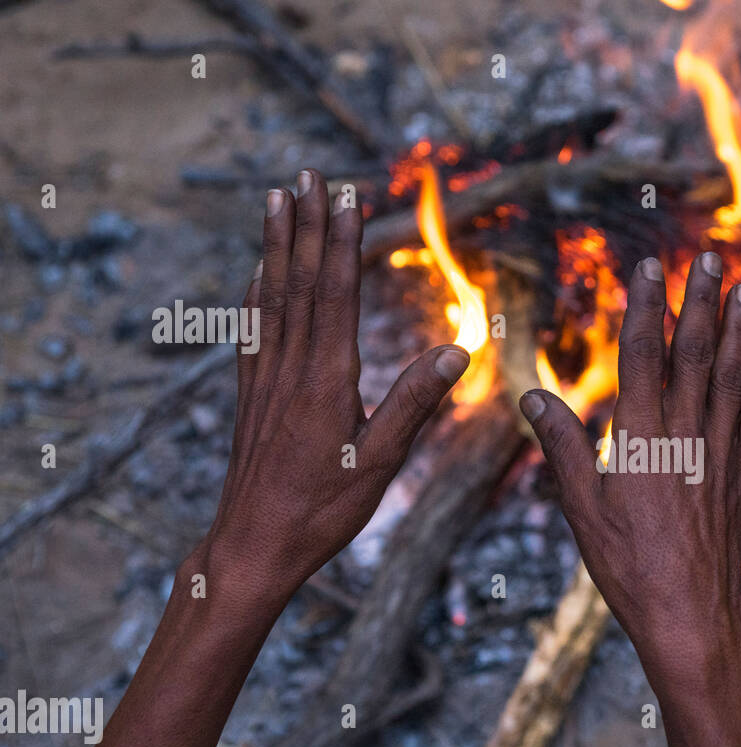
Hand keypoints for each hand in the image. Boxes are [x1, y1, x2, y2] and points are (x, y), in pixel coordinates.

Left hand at [200, 169, 469, 603]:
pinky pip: (252, 328)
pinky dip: (256, 290)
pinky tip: (257, 271)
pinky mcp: (249, 395)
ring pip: (271, 296)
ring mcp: (264, 379)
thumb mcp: (380, 461)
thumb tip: (456, 349)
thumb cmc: (323, 510)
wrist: (252, 545)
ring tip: (277, 198)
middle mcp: (289, 369)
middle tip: (309, 175)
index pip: (336, 295)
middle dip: (305, 224)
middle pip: (299, 281)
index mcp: (326, 381)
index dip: (341, 242)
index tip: (347, 196)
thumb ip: (415, 402)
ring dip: (276, 243)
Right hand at [519, 252, 740, 696]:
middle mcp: (687, 436)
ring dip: (740, 331)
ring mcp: (720, 456)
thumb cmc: (627, 566)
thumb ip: (560, 447)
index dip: (644, 308)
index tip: (647, 269)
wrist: (690, 614)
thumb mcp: (581, 508)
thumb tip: (531, 397)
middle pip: (696, 354)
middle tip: (708, 259)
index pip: (642, 356)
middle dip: (701, 302)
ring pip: (734, 378)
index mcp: (641, 438)